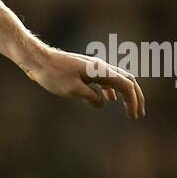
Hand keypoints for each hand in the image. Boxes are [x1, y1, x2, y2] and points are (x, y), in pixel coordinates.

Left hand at [21, 43, 144, 118]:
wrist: (38, 59)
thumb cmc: (53, 74)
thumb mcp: (72, 90)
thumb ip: (90, 97)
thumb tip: (102, 103)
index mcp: (101, 71)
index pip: (126, 86)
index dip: (133, 102)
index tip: (134, 117)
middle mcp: (100, 67)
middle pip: (127, 81)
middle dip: (135, 98)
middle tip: (138, 115)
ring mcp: (93, 68)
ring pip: (117, 80)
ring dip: (124, 95)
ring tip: (128, 110)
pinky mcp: (85, 71)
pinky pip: (104, 80)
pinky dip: (110, 91)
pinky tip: (108, 101)